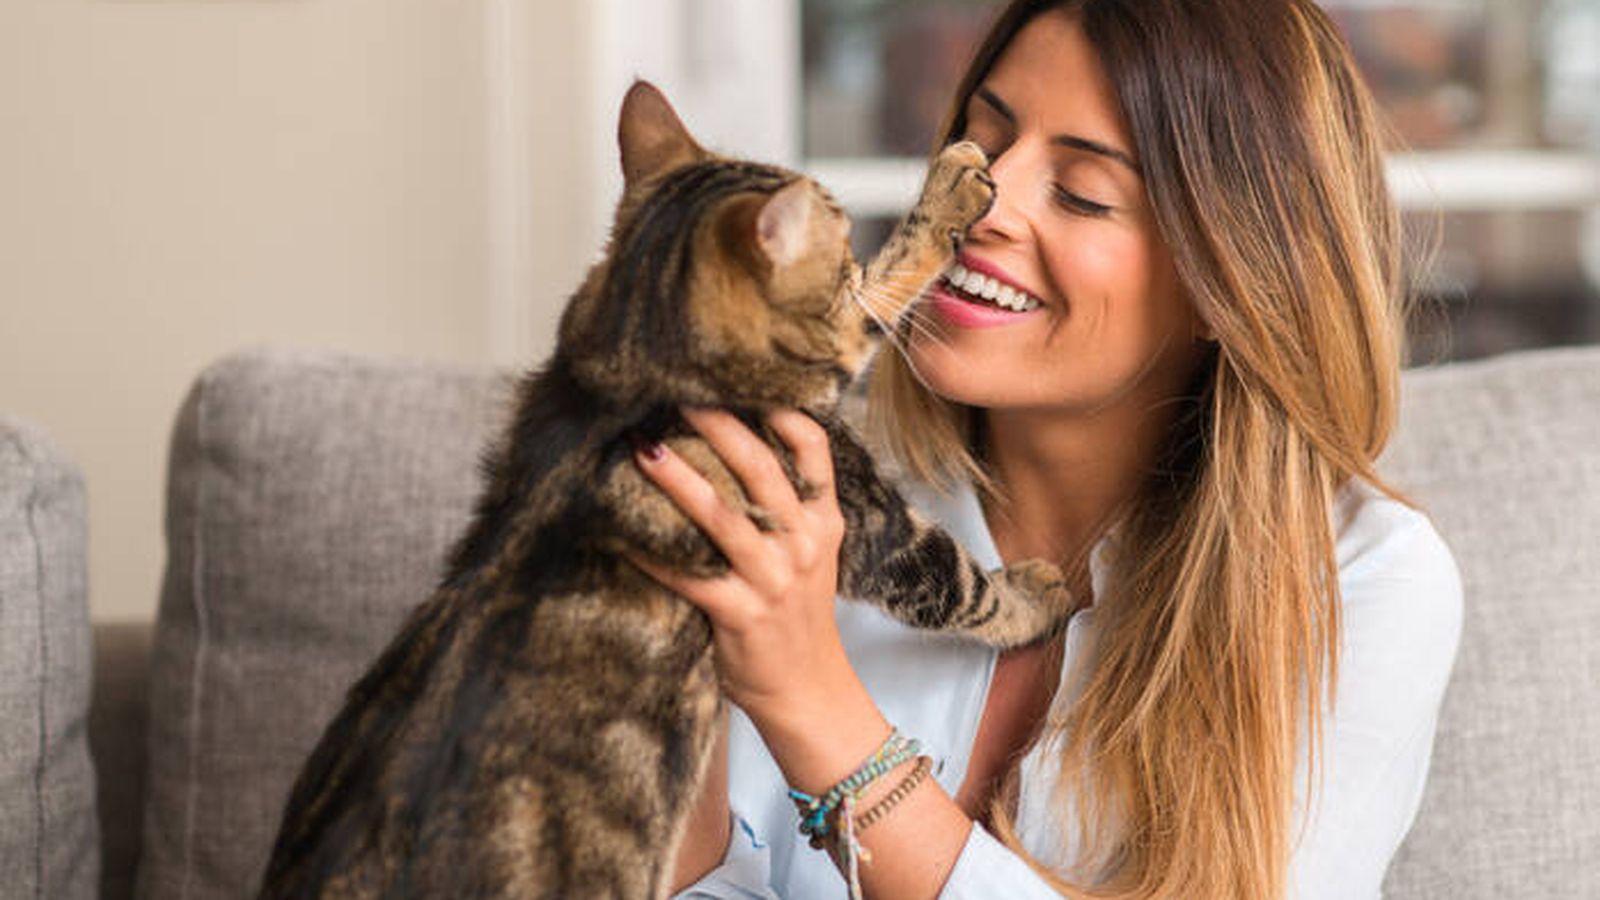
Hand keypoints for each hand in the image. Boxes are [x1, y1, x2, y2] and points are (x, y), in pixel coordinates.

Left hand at [629, 407, 860, 732]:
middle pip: (761, 469)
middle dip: (718, 426)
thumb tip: (734, 447)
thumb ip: (788, 508)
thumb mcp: (812, 554)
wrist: (808, 691)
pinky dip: (651, 552)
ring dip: (679, 478)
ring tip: (643, 448)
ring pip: (723, 516)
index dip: (778, 409)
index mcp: (823, 521)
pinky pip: (688, 575)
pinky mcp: (740, 614)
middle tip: (677, 394)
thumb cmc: (797, 615)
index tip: (740, 380)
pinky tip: (617, 531)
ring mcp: (773, 579)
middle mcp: (803, 543)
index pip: (813, 447)